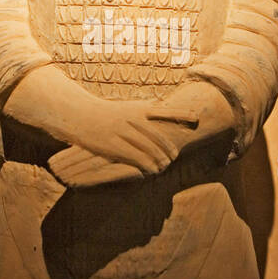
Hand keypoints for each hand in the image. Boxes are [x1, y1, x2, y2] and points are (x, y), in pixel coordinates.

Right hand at [66, 98, 193, 172]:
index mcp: (138, 108)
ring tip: (165, 166)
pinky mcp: (113, 145)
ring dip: (159, 159)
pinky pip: (135, 157)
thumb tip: (163, 113)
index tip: (197, 119)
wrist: (80, 115)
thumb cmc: (106, 113)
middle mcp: (132, 118)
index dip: (182, 114)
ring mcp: (122, 132)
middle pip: (158, 135)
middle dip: (169, 147)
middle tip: (175, 156)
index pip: (165, 110)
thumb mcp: (127, 107)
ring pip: (148, 148)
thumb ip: (144, 112)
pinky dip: (147, 165)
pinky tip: (152, 171)